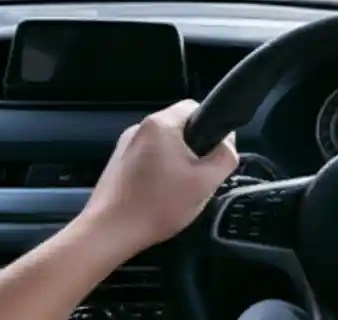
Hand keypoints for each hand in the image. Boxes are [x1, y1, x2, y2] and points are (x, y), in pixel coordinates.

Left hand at [80, 100, 237, 254]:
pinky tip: (158, 195)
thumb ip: (225, 156)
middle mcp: (140, 127)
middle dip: (193, 149)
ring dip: (175, 161)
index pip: (196, 107)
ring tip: (177, 190)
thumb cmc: (157, 206)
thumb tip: (228, 142)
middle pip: (180, 127)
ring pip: (164, 145)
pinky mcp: (117, 163)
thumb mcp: (206, 183)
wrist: (109, 232)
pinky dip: (158, 171)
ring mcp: (125, 145)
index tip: (213, 155)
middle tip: (198, 177)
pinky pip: (148, 158)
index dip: (212, 129)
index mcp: (161, 124)